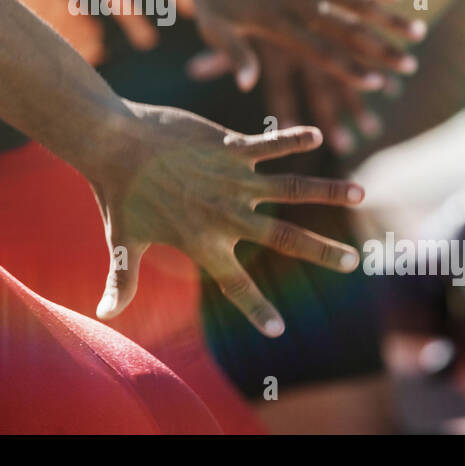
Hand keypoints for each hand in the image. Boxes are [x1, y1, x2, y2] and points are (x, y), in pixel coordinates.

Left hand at [88, 103, 363, 336]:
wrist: (113, 142)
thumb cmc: (117, 194)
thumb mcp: (123, 242)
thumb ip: (122, 281)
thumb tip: (104, 315)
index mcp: (203, 242)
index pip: (236, 284)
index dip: (256, 308)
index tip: (278, 329)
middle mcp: (226, 214)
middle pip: (285, 238)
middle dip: (322, 252)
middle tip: (352, 262)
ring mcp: (232, 179)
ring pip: (292, 188)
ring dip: (328, 191)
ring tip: (361, 194)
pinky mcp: (229, 147)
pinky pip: (270, 145)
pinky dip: (294, 140)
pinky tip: (318, 136)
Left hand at [180, 0, 423, 94]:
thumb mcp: (212, 25)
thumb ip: (233, 53)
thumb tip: (249, 85)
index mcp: (274, 19)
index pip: (318, 50)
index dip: (348, 68)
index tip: (376, 83)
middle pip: (346, 27)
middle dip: (381, 48)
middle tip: (410, 66)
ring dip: (388, 17)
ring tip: (418, 32)